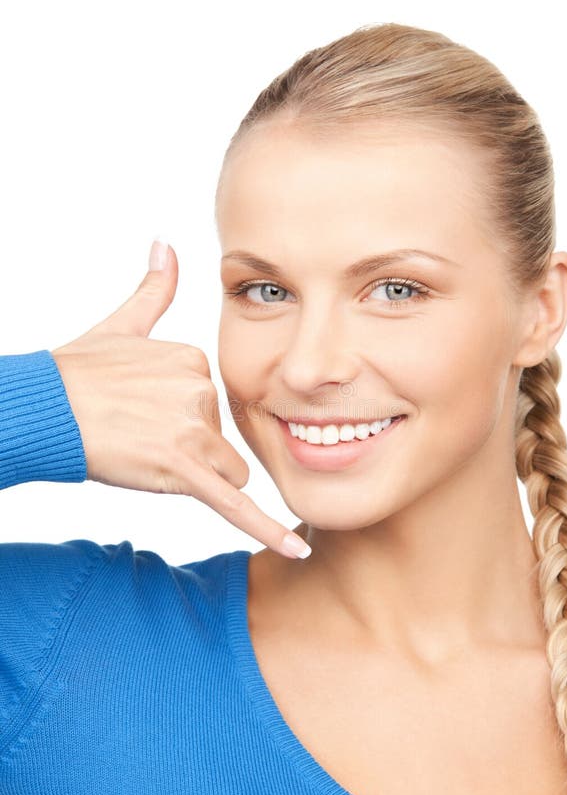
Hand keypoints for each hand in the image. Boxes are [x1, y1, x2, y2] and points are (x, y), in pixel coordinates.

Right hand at [50, 240, 311, 559]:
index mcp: (193, 360)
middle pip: (223, 442)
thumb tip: (165, 243)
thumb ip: (154, 289)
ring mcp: (192, 430)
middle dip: (194, 452)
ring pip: (226, 472)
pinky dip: (267, 529)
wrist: (42, 409)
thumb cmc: (75, 373)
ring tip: (145, 456)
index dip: (183, 421)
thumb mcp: (121, 326)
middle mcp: (200, 391)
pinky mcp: (182, 469)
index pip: (213, 408)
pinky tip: (296, 551)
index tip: (144, 416)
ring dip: (196, 477)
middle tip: (140, 439)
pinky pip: (234, 505)